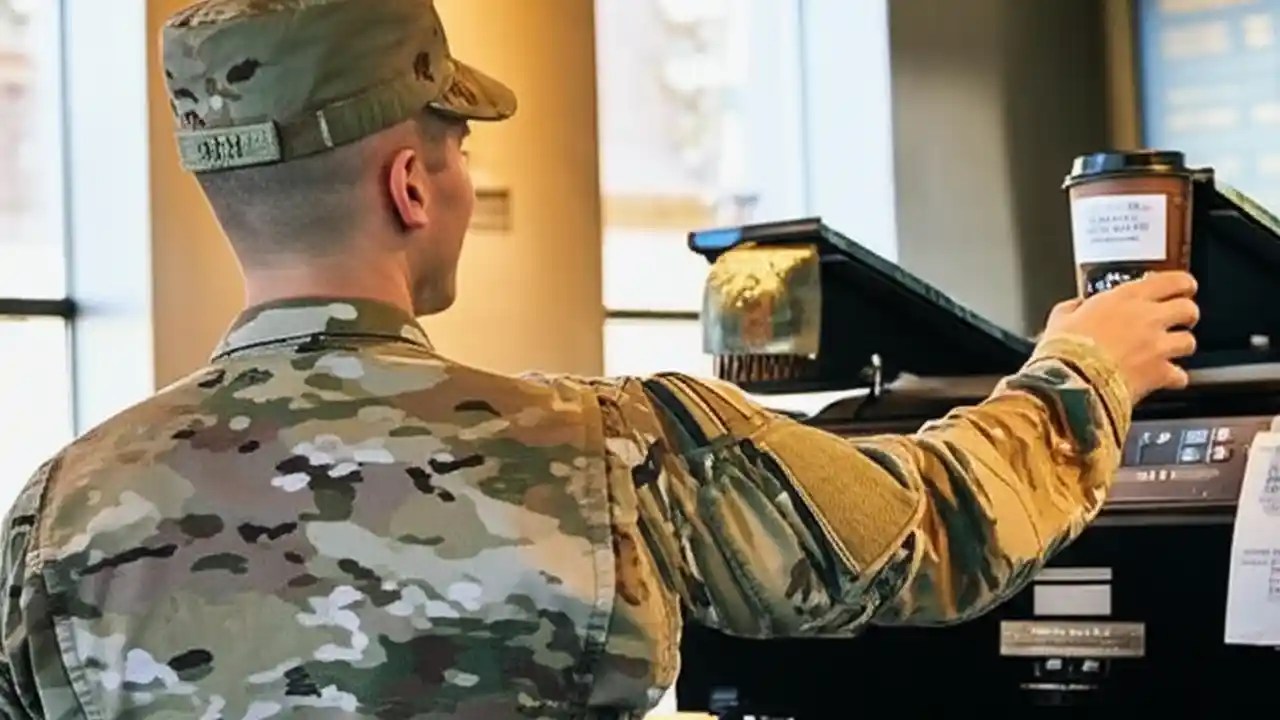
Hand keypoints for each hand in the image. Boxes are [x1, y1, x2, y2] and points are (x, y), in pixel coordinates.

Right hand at [1040, 271, 1199, 401]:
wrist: (1071, 383)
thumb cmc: (1064, 351)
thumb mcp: (1060, 319)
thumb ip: (1072, 308)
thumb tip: (1075, 307)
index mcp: (1126, 298)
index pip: (1173, 281)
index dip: (1183, 284)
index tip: (1183, 288)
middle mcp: (1148, 318)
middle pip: (1189, 309)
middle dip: (1187, 315)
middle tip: (1180, 319)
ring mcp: (1157, 346)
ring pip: (1189, 342)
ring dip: (1181, 346)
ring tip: (1171, 351)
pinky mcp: (1159, 374)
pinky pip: (1179, 376)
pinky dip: (1174, 378)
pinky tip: (1164, 380)